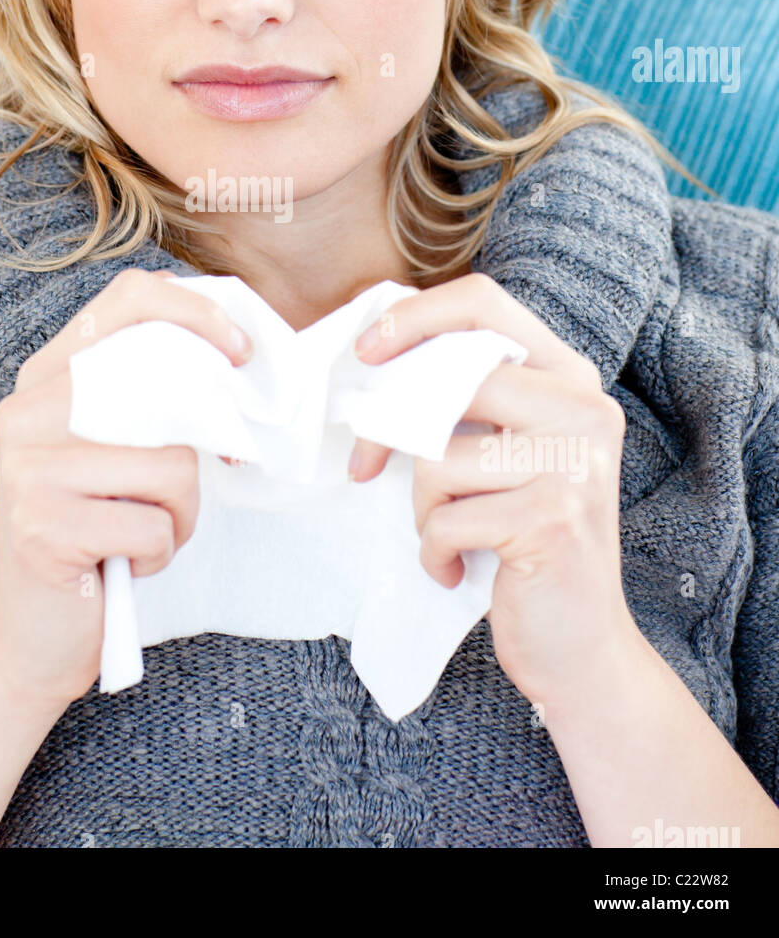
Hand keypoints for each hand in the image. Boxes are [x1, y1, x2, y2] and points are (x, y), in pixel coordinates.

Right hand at [0, 267, 252, 716]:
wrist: (27, 640)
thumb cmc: (94, 535)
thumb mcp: (117, 453)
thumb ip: (151, 401)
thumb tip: (235, 366)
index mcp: (47, 377)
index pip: (128, 299)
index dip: (197, 311)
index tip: (243, 352)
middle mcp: (28, 411)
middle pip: (164, 387)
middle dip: (202, 442)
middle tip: (192, 484)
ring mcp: (30, 469)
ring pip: (172, 466)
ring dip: (181, 514)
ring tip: (143, 534)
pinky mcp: (43, 527)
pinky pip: (154, 527)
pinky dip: (159, 554)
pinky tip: (123, 565)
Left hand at [348, 272, 640, 709]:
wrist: (582, 646)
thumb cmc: (522, 540)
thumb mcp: (502, 451)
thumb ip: (464, 398)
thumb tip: (375, 353)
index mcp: (569, 376)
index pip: (483, 304)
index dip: (413, 318)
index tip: (366, 352)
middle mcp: (584, 408)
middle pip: (449, 380)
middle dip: (386, 427)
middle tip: (367, 467)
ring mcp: (575, 463)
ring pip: (439, 457)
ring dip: (422, 508)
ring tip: (450, 536)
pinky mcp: (553, 520)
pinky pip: (447, 520)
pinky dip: (434, 552)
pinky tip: (457, 570)